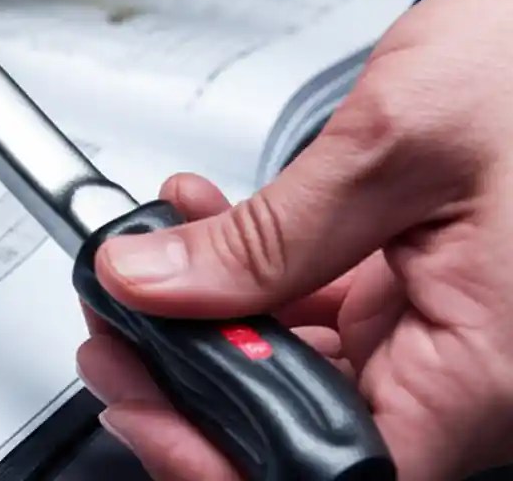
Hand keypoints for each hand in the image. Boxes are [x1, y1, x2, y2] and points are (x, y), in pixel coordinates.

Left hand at [78, 0, 512, 480]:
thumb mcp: (388, 147)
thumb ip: (264, 234)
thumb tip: (149, 283)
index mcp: (479, 367)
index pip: (335, 469)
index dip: (222, 457)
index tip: (144, 403)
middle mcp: (465, 373)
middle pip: (302, 428)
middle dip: (193, 379)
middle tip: (119, 326)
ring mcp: (437, 338)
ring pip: (296, 373)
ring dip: (209, 322)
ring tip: (150, 261)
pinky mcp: (415, 299)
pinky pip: (316, 321)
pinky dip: (251, 283)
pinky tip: (207, 231)